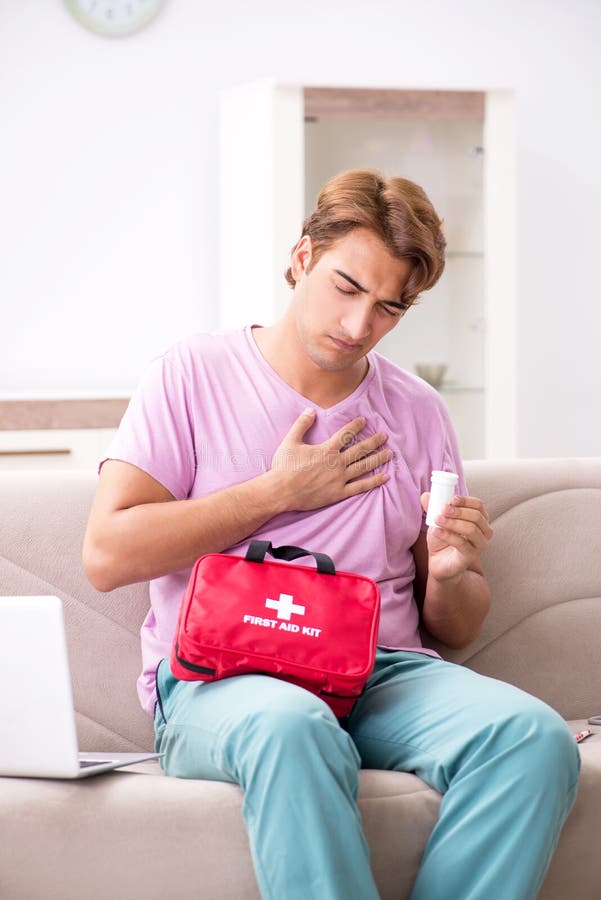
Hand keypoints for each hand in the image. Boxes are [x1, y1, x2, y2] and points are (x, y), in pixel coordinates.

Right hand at [271, 409, 391, 510]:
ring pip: (364, 466)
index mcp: (326, 449)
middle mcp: (336, 463)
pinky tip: (385, 477)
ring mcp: (339, 479)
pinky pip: (360, 487)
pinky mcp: (338, 493)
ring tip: (389, 453)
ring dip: (378, 459)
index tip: (364, 420)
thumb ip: (302, 425)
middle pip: (360, 450)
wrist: (280, 491)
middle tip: (385, 436)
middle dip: (374, 441)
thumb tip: (311, 410)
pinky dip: (373, 482)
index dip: (356, 426)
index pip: (346, 434)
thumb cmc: (283, 466)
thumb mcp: (290, 442)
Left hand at [421, 492, 492, 582]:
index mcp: (479, 519)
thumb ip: (434, 507)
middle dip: (458, 511)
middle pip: (476, 516)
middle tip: (443, 510)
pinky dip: (448, 535)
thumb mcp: (438, 521)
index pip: (478, 505)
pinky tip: (436, 531)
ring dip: (453, 523)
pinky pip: (462, 543)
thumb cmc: (443, 540)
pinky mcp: (471, 556)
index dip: (466, 500)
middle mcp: (484, 531)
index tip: (452, 499)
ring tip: (437, 520)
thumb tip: (425, 496)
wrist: (439, 562)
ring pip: (471, 529)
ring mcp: (479, 545)